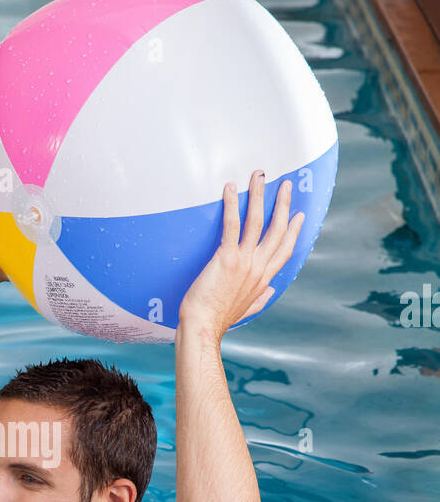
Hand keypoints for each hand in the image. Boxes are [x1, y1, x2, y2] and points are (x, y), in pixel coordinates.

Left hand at [178, 170, 304, 339]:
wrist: (203, 327)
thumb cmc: (219, 320)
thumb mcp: (246, 309)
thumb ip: (261, 298)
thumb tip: (271, 290)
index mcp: (264, 279)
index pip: (284, 250)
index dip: (293, 231)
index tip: (299, 214)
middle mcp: (258, 268)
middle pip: (277, 230)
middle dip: (282, 204)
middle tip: (285, 184)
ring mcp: (244, 262)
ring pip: (258, 222)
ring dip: (260, 196)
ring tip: (260, 175)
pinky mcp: (227, 258)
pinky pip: (232, 225)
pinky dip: (232, 204)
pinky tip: (231, 188)